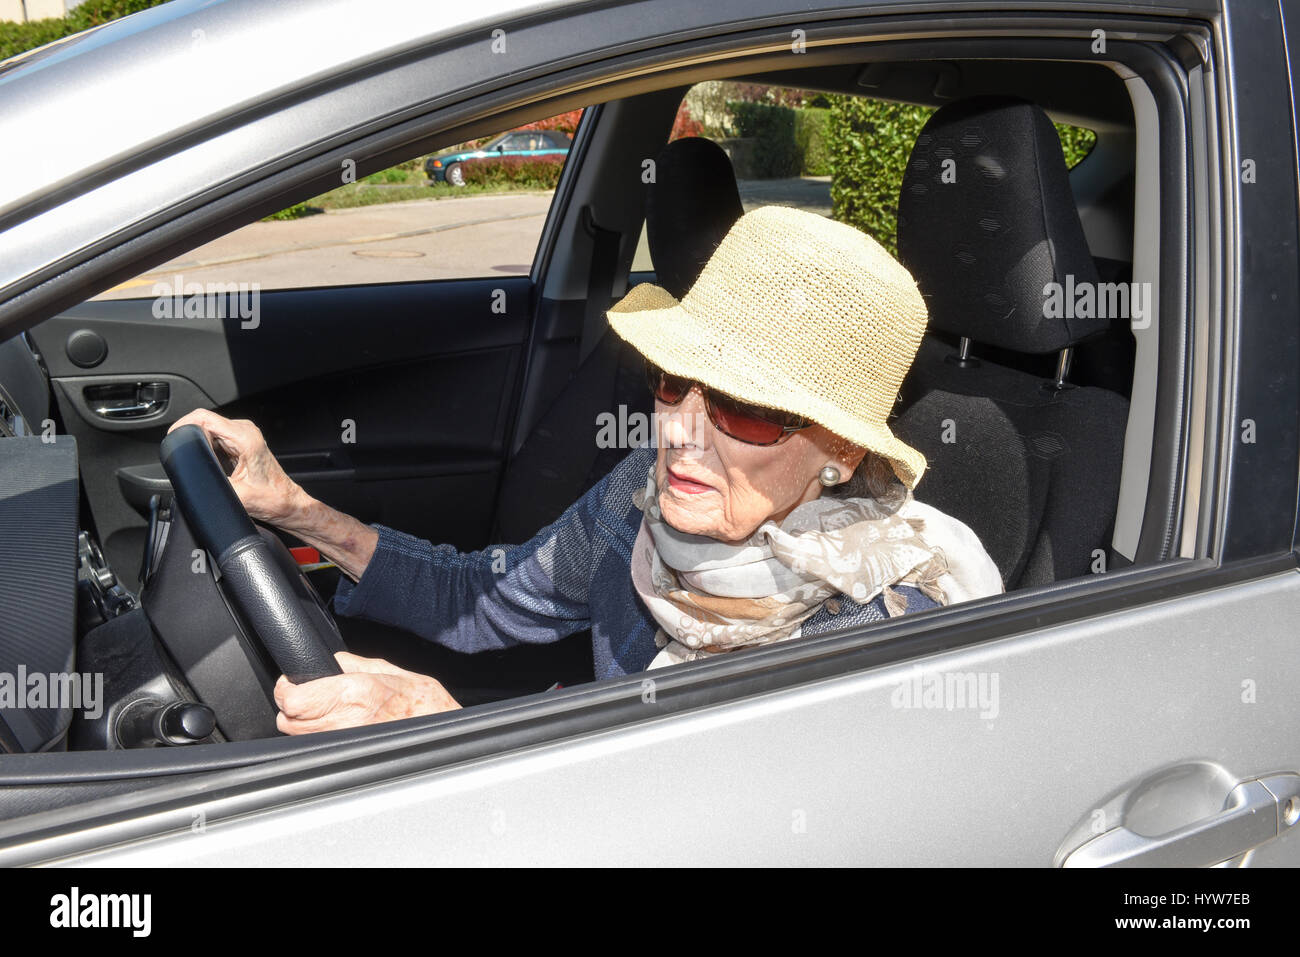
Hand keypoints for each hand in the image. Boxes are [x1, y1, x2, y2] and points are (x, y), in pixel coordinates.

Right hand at [168, 409, 304, 525]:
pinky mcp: (242, 440)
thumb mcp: (235, 496)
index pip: (204, 417)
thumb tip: (191, 480)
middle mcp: (246, 431)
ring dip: (198, 440)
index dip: (184, 425)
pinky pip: (216, 435)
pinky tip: (208, 459)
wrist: (286, 503)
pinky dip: (207, 444)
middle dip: (189, 435)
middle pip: (205, 420)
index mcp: (246, 438)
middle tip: (183, 454)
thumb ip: (211, 484)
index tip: (173, 438)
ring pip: (209, 427)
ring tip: (197, 458)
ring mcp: (244, 434)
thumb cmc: (271, 499)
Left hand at [274, 651, 461, 734]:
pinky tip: (336, 728)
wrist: (442, 733)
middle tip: (309, 697)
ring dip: (303, 724)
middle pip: (288, 721)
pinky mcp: (347, 758)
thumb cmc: (424, 704)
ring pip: (298, 738)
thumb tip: (331, 661)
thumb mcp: (389, 669)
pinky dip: (318, 738)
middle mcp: (344, 722)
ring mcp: (343, 744)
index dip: (288, 687)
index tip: (294, 682)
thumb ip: (354, 664)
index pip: (293, 697)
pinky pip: (316, 748)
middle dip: (294, 707)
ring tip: (325, 712)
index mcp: (354, 692)